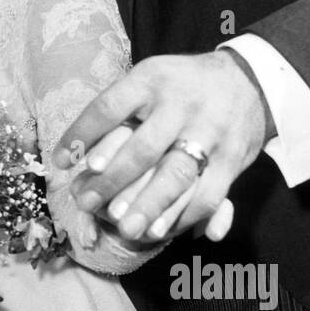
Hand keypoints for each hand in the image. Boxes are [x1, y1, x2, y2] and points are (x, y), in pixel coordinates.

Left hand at [54, 51, 270, 242]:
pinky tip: (160, 231)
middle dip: (112, 181)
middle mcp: (182, 104)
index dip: (81, 136)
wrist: (250, 80)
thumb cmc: (182, 86)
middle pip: (142, 148)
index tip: (59, 162)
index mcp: (153, 79)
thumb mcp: (151, 80)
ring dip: (148, 205)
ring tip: (125, 230)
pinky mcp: (234, 158)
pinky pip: (207, 194)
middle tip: (86, 204)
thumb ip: (118, 112)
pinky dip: (183, 216)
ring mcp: (210, 132)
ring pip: (176, 175)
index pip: (108, 108)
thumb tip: (73, 155)